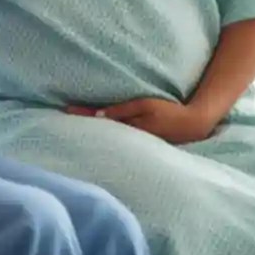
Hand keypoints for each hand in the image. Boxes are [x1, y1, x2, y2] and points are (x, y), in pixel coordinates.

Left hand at [67, 97, 215, 143]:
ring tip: (74, 133)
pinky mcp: (140, 148)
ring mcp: (135, 146)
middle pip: (102, 135)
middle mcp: (129, 142)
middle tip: (62, 125)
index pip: (100, 122)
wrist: (193, 125)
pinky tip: (98, 140)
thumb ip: (122, 111)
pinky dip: (108, 141)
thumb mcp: (145, 106)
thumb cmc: (169, 112)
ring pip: (109, 141)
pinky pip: (120, 144)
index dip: (83, 116)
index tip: (66, 110)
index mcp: (129, 131)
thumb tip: (99, 117)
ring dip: (94, 137)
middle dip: (84, 130)